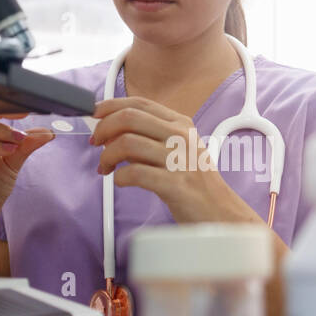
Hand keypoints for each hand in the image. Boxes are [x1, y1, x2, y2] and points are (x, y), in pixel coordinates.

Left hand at [89, 97, 259, 224]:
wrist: (220, 212)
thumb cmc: (195, 183)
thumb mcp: (179, 150)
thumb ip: (150, 137)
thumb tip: (111, 130)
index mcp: (181, 124)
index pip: (140, 103)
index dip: (111, 107)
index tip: (96, 117)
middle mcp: (181, 137)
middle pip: (129, 118)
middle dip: (103, 130)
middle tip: (96, 144)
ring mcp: (179, 160)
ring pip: (127, 143)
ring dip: (107, 156)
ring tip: (105, 168)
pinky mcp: (174, 184)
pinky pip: (134, 173)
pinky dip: (119, 177)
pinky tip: (120, 181)